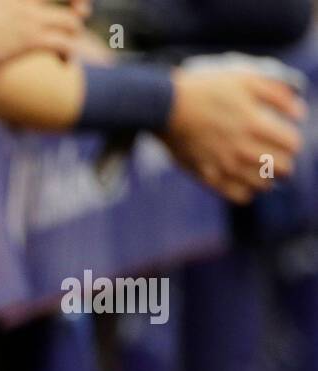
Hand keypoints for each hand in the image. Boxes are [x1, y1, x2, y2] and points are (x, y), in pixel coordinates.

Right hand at [0, 0, 83, 72]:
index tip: (65, 3)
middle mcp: (22, 0)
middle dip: (77, 3)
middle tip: (81, 12)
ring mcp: (28, 17)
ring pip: (71, 21)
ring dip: (73, 35)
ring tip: (66, 51)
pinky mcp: (30, 39)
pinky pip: (64, 44)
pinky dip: (68, 54)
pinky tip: (64, 64)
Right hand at [162, 68, 305, 203]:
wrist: (167, 107)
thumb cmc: (207, 90)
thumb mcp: (246, 80)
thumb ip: (278, 94)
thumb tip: (299, 114)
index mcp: (256, 124)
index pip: (292, 144)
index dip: (294, 142)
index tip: (287, 139)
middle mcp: (244, 149)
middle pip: (282, 168)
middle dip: (286, 163)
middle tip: (279, 158)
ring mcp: (225, 166)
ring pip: (262, 185)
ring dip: (268, 178)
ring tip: (262, 172)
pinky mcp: (208, 176)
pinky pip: (238, 196)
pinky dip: (247, 192)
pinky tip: (244, 183)